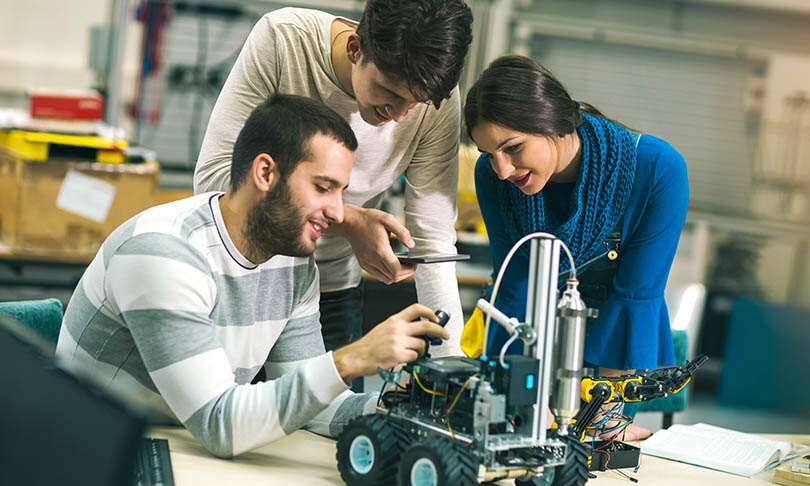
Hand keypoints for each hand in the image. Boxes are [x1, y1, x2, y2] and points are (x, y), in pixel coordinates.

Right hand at [326, 204, 415, 283]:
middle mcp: (373, 260)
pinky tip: (391, 264)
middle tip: (411, 264)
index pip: (397, 271)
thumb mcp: (388, 219)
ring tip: (402, 264)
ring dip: (397, 275)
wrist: (350, 222)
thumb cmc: (368, 219)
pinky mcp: (363, 264)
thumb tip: (411, 245)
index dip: (409, 270)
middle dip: (406, 273)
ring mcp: (367, 264)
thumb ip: (402, 232)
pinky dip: (387, 274)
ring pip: (386, 279)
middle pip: (394, 278)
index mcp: (380, 250)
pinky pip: (378, 276)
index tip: (414, 263)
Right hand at [333, 304, 448, 382]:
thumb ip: (400, 326)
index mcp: (395, 320)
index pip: (416, 309)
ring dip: (421, 350)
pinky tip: (406, 359)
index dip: (430, 312)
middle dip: (439, 331)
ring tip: (413, 352)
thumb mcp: (384, 328)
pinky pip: (415, 356)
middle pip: (426, 326)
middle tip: (444, 335)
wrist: (358, 356)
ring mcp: (399, 342)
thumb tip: (417, 329)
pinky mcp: (399, 355)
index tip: (436, 318)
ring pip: (422, 344)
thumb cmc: (370, 345)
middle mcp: (398, 329)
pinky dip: (414, 359)